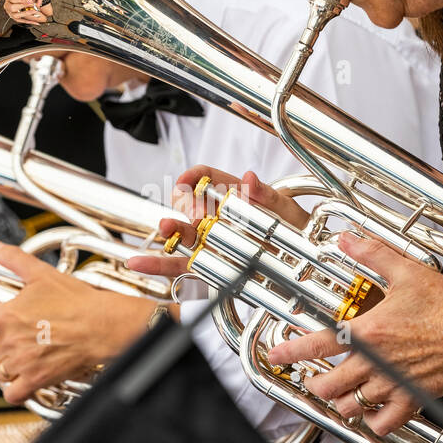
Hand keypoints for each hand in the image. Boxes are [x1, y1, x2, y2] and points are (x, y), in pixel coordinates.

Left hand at [0, 240, 156, 403]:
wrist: (101, 326)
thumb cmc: (77, 302)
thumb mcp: (42, 274)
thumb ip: (13, 259)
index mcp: (5, 316)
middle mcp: (9, 341)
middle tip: (18, 343)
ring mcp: (22, 362)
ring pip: (0, 372)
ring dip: (9, 368)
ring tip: (28, 357)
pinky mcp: (36, 380)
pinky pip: (13, 393)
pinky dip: (17, 389)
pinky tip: (28, 379)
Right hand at [128, 164, 308, 277]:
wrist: (304, 265)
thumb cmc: (296, 233)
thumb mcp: (288, 213)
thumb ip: (269, 196)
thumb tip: (250, 178)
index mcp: (235, 195)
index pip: (206, 176)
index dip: (193, 176)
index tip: (185, 181)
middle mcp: (217, 216)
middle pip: (188, 202)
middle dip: (185, 206)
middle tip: (195, 217)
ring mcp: (210, 240)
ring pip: (181, 232)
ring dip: (169, 229)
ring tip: (164, 228)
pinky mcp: (207, 265)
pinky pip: (180, 264)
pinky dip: (159, 264)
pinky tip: (138, 262)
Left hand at [266, 232, 442, 436]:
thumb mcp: (407, 272)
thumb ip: (372, 254)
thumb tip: (347, 238)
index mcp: (369, 332)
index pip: (318, 344)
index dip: (290, 352)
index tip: (275, 356)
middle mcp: (376, 363)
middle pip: (328, 384)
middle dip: (313, 382)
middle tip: (312, 377)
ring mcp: (394, 384)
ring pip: (350, 406)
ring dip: (338, 402)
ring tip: (337, 394)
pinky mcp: (413, 400)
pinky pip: (383, 422)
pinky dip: (371, 421)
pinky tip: (369, 412)